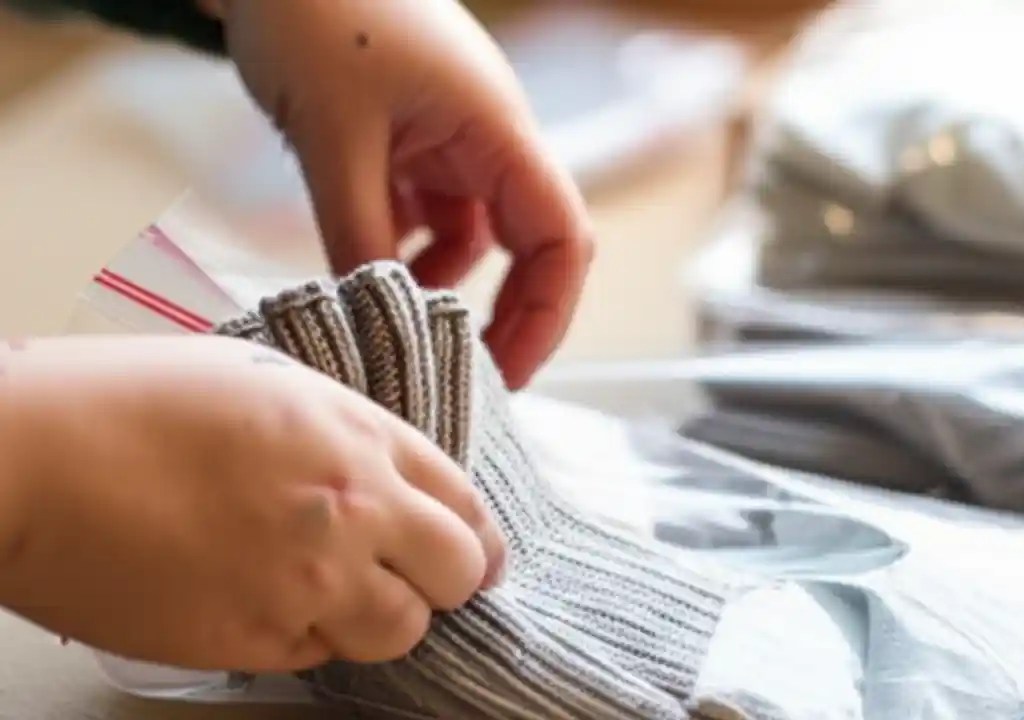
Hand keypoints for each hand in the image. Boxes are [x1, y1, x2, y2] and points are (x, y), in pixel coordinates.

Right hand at [0, 335, 504, 671]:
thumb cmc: (135, 401)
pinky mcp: (255, 639)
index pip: (465, 503)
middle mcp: (353, 511)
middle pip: (457, 574)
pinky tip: (260, 599)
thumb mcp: (268, 385)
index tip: (471, 552)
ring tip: (332, 593)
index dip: (474, 535)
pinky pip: (317, 658)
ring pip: (398, 632)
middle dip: (447, 581)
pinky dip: (306, 638)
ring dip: (380, 619)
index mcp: (358, 436)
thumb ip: (345, 435)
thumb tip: (388, 479)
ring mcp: (308, 582)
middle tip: (418, 581)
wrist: (36, 456)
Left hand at [207, 0, 594, 388]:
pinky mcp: (414, 140)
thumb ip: (358, 234)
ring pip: (475, 237)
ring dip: (443, 285)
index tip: (506, 375)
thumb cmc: (315, 15)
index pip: (562, 238)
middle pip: (530, 246)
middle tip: (457, 377)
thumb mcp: (333, 137)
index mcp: (497, 132)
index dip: (547, 313)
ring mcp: (454, 140)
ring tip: (390, 322)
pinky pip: (430, 213)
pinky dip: (406, 249)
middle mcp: (491, 140)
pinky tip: (364, 264)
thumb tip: (375, 325)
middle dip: (502, 316)